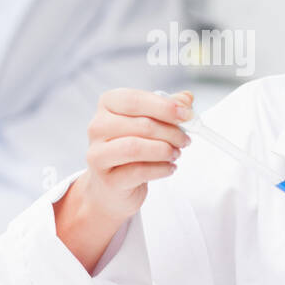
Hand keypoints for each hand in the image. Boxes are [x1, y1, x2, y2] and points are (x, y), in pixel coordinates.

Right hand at [79, 88, 193, 223]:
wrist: (111, 185)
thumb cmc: (131, 147)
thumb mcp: (149, 121)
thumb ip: (167, 108)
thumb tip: (186, 99)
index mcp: (108, 104)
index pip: (135, 100)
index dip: (165, 107)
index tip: (187, 115)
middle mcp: (98, 126)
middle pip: (141, 125)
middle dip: (170, 133)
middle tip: (185, 140)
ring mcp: (98, 154)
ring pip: (136, 147)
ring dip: (164, 150)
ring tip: (176, 153)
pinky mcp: (107, 179)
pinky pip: (139, 171)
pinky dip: (161, 169)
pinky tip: (170, 167)